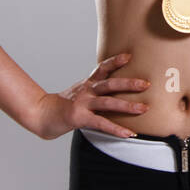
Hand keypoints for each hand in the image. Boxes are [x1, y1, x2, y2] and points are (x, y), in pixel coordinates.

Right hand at [30, 51, 148, 140]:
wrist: (42, 115)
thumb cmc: (65, 105)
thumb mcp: (81, 92)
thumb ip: (97, 90)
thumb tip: (117, 89)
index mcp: (88, 84)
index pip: (102, 68)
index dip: (115, 61)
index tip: (130, 56)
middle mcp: (86, 91)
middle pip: (110, 84)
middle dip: (130, 83)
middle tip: (147, 84)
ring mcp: (82, 104)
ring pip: (109, 102)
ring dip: (128, 106)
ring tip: (144, 108)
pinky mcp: (79, 118)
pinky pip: (101, 123)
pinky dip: (116, 129)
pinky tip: (129, 133)